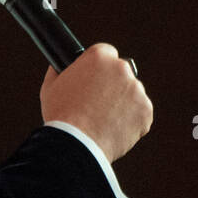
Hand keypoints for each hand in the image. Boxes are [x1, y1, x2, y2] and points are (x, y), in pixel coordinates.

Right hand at [40, 43, 152, 162]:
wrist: (77, 144)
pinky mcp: (146, 110)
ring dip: (123, 104)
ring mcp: (136, 89)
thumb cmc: (61, 116)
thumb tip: (58, 66)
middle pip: (121, 73)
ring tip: (105, 121)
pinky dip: (132, 122)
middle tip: (99, 104)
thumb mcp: (51, 87)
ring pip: (132, 94)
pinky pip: (140, 114)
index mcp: (99, 57)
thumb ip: (59, 71)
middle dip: (113, 86)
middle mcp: (121, 68)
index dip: (100, 68)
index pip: (106, 53)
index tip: (96, 80)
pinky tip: (115, 129)